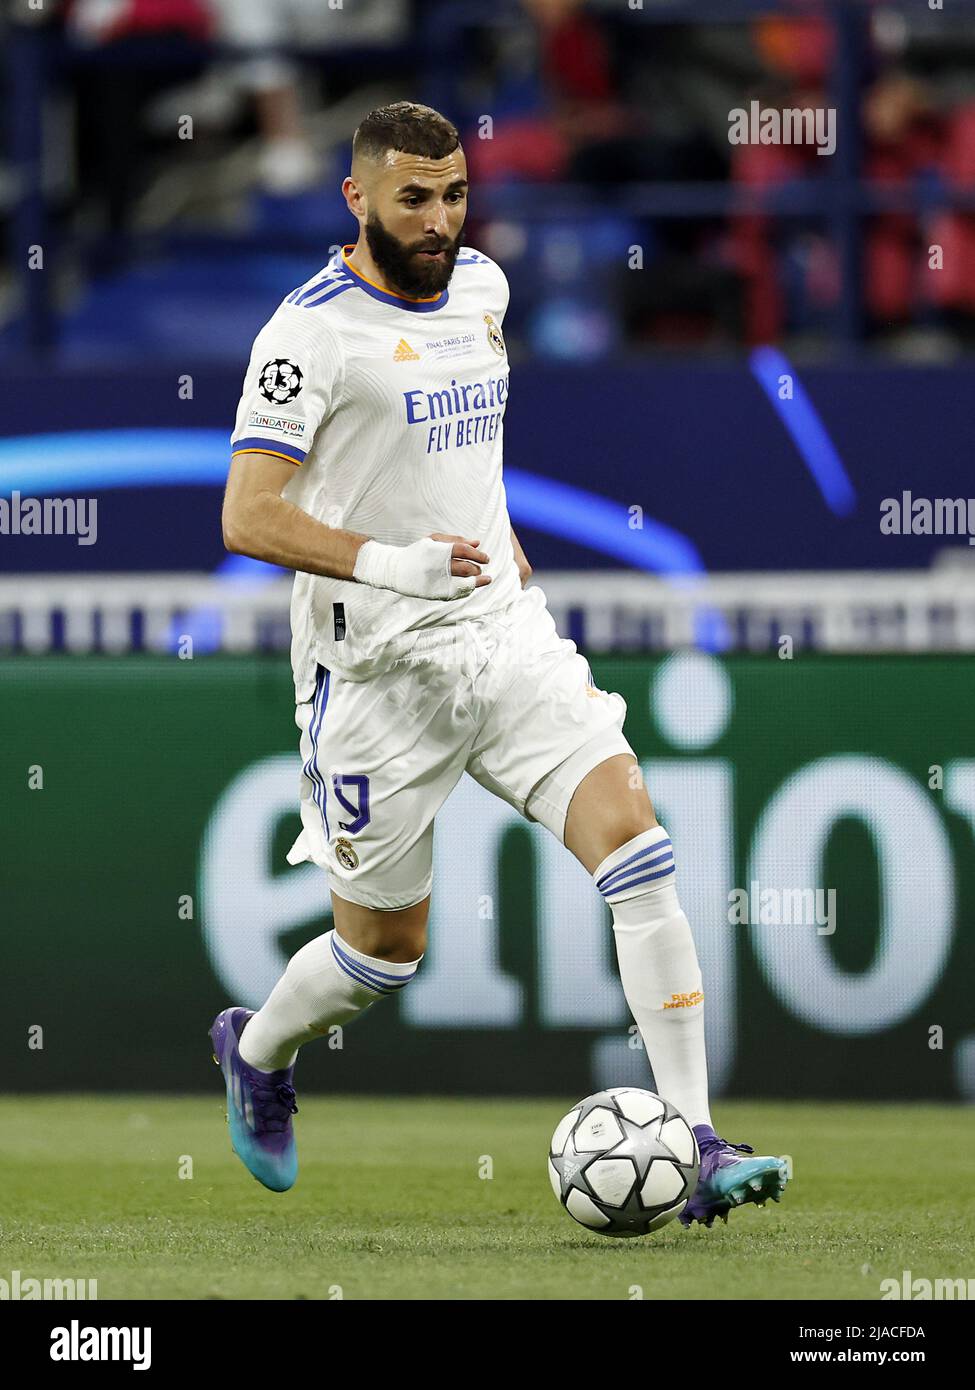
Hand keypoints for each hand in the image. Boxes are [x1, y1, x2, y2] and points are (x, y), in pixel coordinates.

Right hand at [353, 535, 490, 599]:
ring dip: (476, 581)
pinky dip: (467, 590)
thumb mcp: (434, 540)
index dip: (479, 555)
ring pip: (465, 584)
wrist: (395, 570)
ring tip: (481, 578)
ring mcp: (437, 581)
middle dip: (477, 568)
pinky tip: (470, 586)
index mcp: (438, 551)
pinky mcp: (436, 594)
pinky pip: (457, 594)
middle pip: (467, 568)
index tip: (486, 558)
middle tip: (479, 567)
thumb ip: (456, 540)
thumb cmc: (418, 552)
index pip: (465, 551)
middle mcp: (438, 566)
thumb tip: (478, 543)